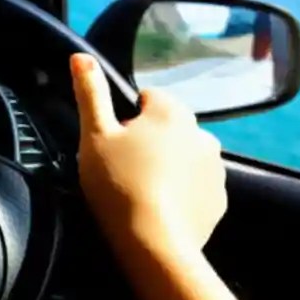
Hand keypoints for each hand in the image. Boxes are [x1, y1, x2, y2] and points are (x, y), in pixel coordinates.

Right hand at [70, 53, 226, 255]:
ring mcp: (215, 167)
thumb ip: (90, 93)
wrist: (153, 243)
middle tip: (123, 169)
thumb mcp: (94, 135)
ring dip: (168, 165)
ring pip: (184, 156)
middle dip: (150, 141)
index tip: (114, 145)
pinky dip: (182, 192)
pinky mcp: (219, 199)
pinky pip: (196, 186)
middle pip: (168, 127)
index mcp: (170, 111)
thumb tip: (80, 56)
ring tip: (141, 191)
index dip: (126, 119)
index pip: (147, 98)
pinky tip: (161, 208)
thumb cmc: (118, 183)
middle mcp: (201, 132)